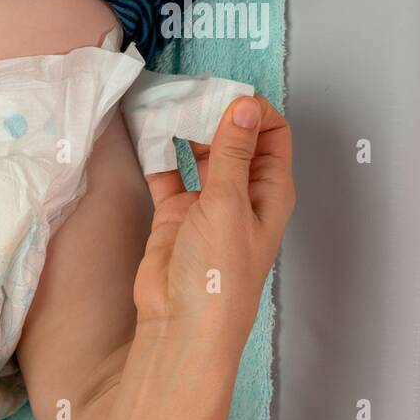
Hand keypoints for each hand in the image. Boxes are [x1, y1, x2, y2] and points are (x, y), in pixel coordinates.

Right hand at [136, 95, 294, 345]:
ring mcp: (208, 202)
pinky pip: (168, 172)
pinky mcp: (175, 212)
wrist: (180, 325)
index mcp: (270, 190)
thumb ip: (232, 152)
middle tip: (190, 95)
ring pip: (201, 152)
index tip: (226, 95)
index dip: (254, 110)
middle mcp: (242, 193)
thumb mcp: (229, 204)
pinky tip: (147, 132)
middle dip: (217, 113)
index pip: (273, 134)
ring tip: (168, 105)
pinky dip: (158, 153)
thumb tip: (245, 105)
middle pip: (236, 138)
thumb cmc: (218, 274)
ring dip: (187, 129)